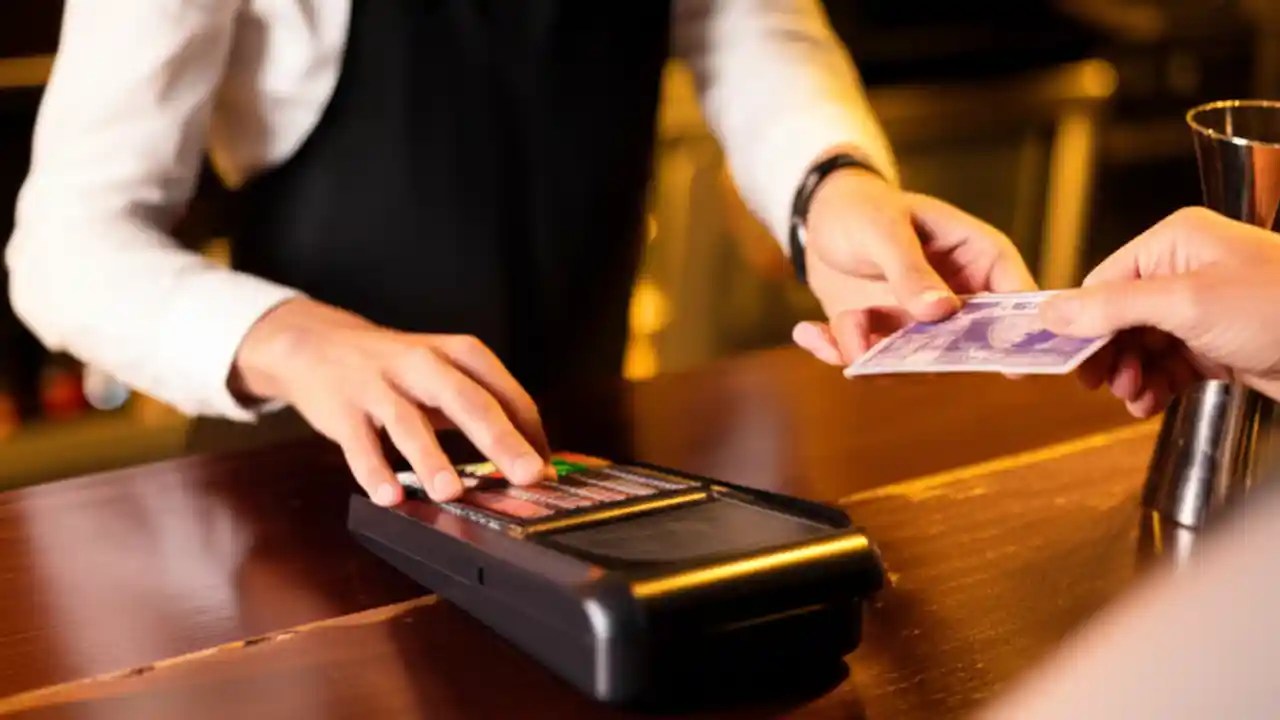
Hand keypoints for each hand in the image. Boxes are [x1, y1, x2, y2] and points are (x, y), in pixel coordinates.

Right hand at [231, 298, 552, 505]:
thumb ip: (483, 407)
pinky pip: (360, 443)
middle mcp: (423, 363)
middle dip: (501, 440)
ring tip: (450, 492)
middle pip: (468, 401)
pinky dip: (374, 471)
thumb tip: (533, 459)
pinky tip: (389, 497)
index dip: (531, 434)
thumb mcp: (445, 371)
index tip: (548, 472)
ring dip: (431, 458)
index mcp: (459, 353)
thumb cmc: (396, 369)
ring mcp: (380, 385)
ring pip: (409, 422)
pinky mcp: (342, 409)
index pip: (506, 393)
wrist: (317, 344)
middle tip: (529, 476)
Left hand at [790, 168, 1036, 364]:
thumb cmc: (863, 209)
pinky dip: (836, 350)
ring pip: (911, 361)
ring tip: (844, 320)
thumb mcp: (884, 230)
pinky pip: (867, 359)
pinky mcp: (882, 336)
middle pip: (965, 344)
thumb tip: (942, 312)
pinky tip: (807, 331)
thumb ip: (910, 270)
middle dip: (928, 356)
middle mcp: (956, 297)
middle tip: (895, 355)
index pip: (1016, 296)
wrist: (818, 218)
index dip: (1020, 332)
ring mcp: (919, 322)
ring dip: (871, 348)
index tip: (1014, 369)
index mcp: (977, 256)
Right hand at [1039, 207, 1279, 415]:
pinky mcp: (1221, 344)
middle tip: (1102, 386)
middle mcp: (1186, 271)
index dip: (1082, 324)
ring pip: (1143, 346)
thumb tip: (1050, 311)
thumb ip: (1113, 307)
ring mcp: (1204, 309)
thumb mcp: (1186, 303)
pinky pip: (1171, 365)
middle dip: (1110, 355)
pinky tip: (1151, 403)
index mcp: (1174, 244)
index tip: (1066, 359)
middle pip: (1119, 317)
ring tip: (1134, 398)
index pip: (1104, 282)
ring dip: (1132, 375)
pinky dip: (1156, 386)